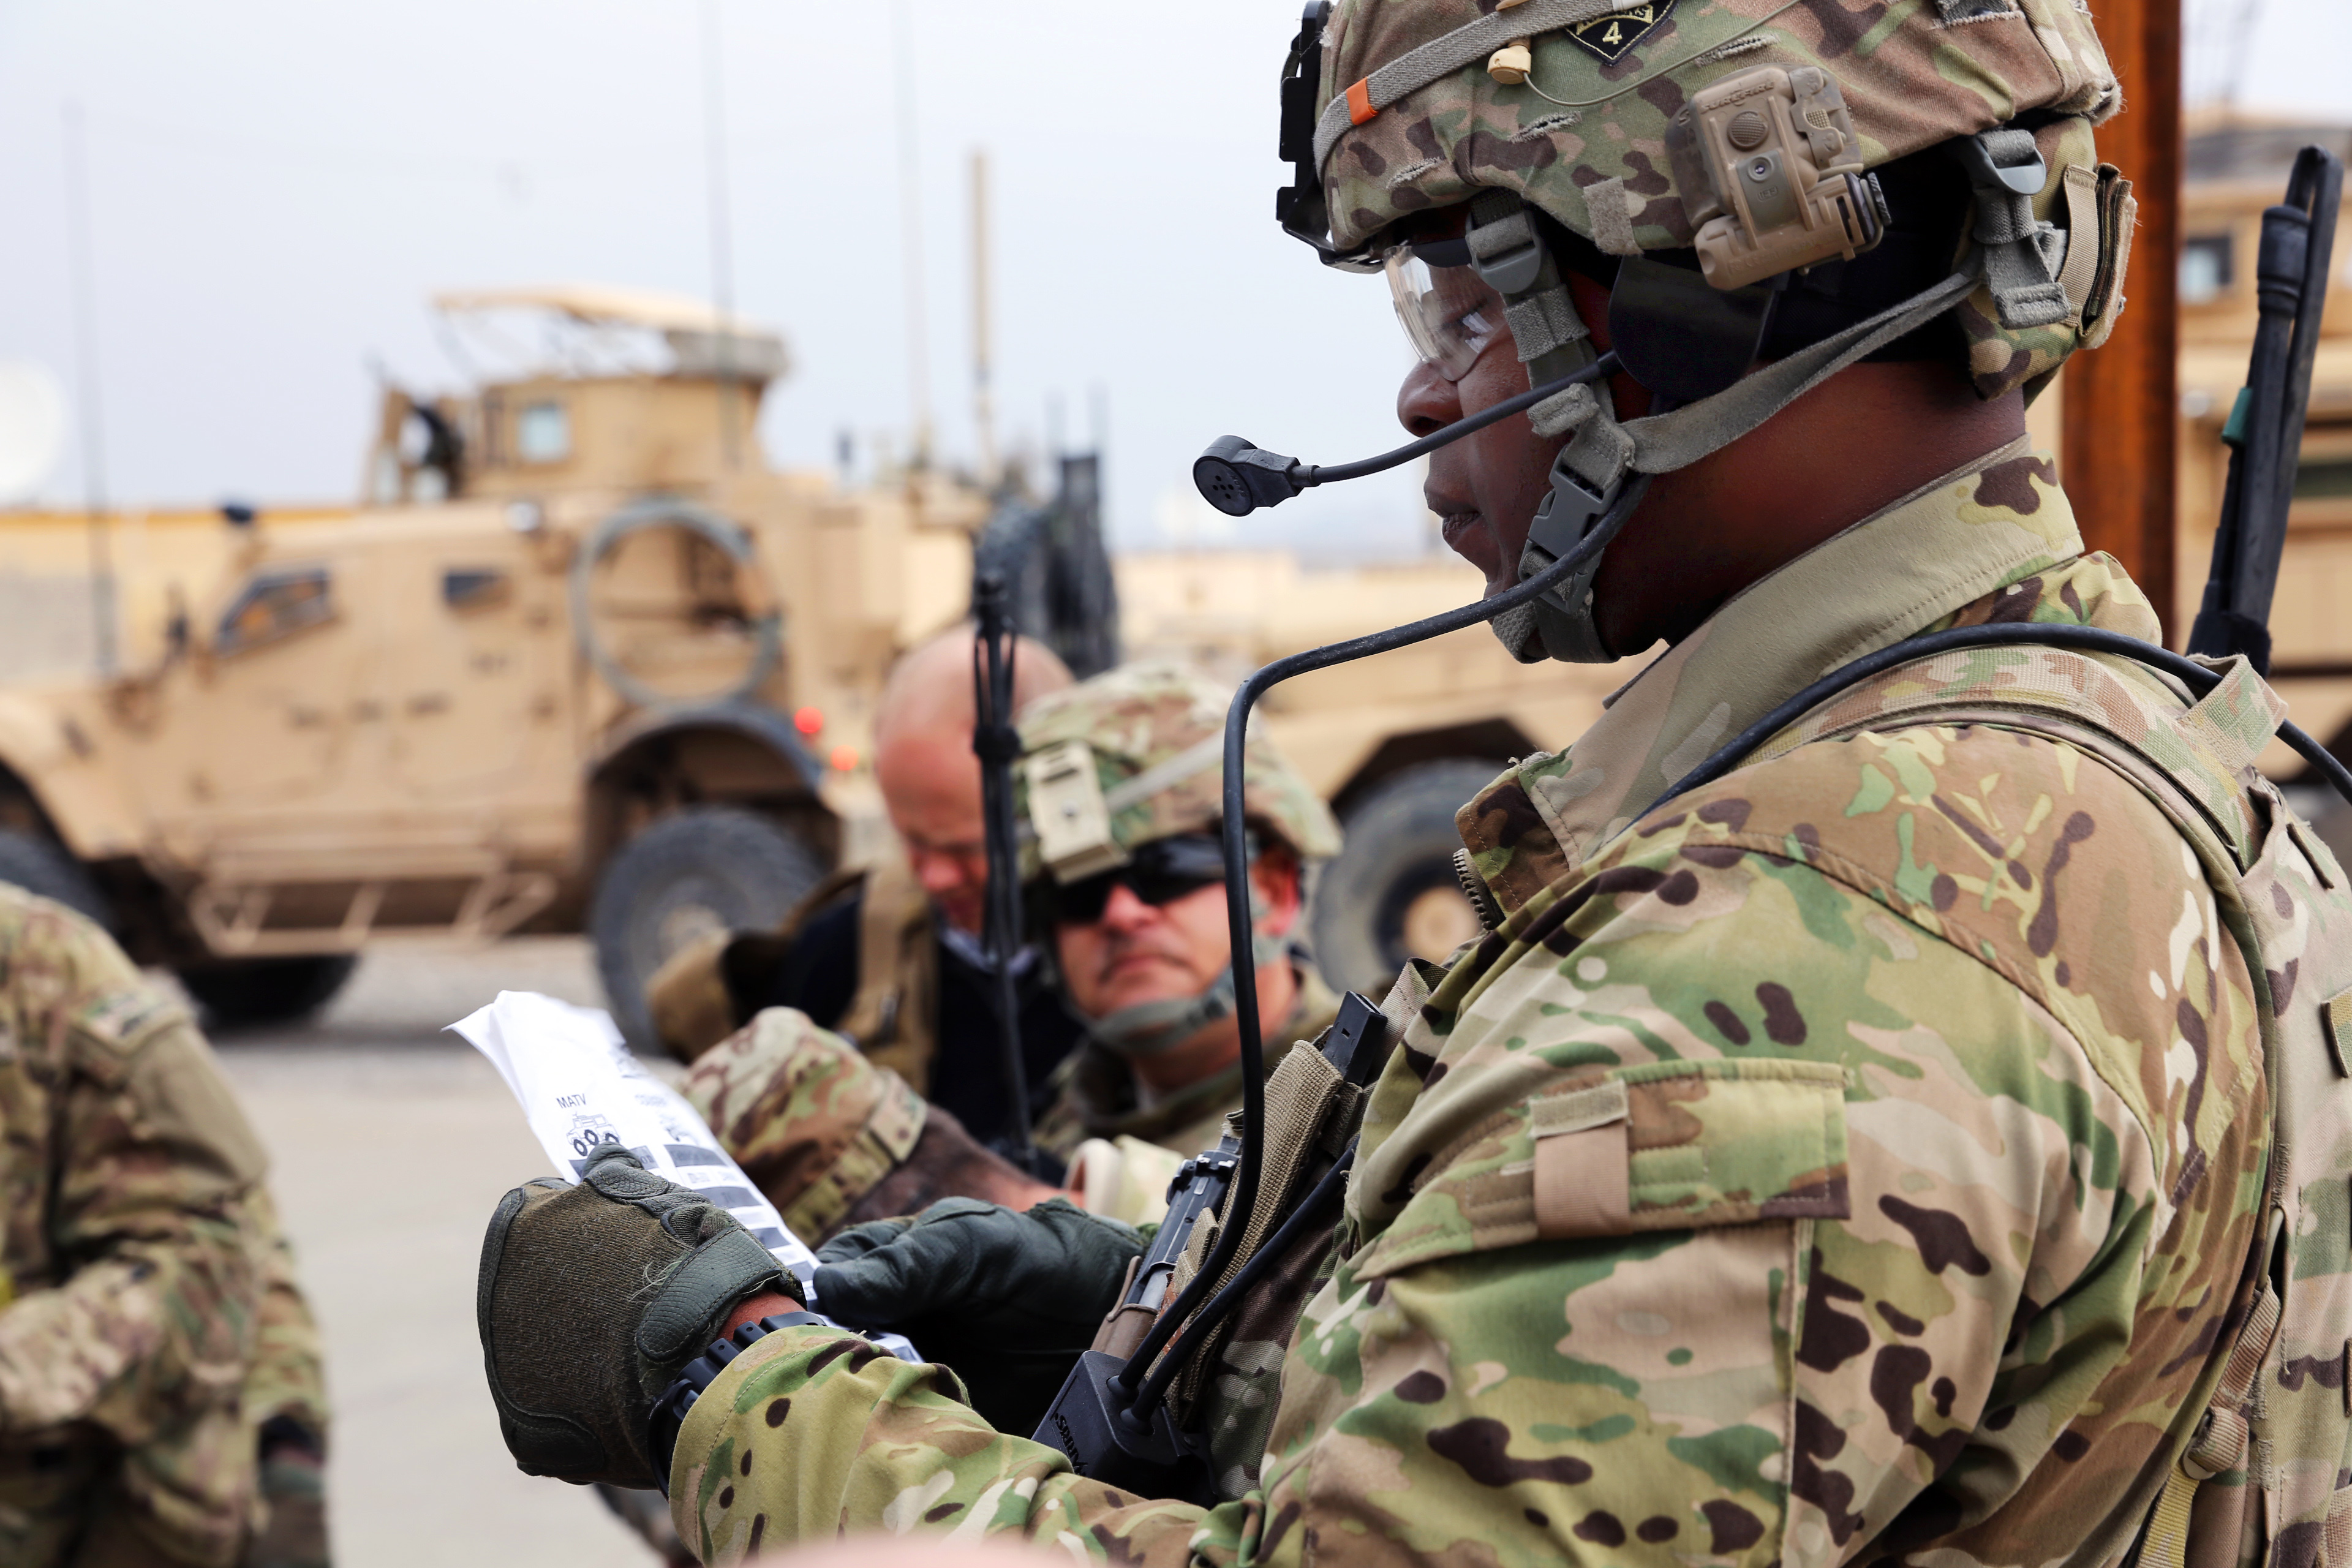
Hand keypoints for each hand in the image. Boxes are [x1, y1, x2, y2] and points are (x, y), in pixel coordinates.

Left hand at [476, 1144, 789, 1486]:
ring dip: (581, 1345)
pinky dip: (584, 1403)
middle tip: (636, 1304)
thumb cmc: (693, 1266)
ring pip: (546, 1346)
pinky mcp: (520, 1425)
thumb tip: (600, 1156)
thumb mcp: (661, 1198)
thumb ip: (619, 1177)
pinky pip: (555, 1406)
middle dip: (579, 1291)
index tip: (625, 1248)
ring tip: (641, 1352)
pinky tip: (629, 1395)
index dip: (587, 1232)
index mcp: (524, 1225)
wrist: (707, 1359)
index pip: (539, 1217)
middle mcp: (497, 1290)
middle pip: (537, 1285)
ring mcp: (504, 1362)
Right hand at [814, 1197, 1142, 1437]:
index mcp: (896, 1263)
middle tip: (840, 1369)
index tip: (814, 1322)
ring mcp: (916, 1364)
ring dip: (858, 1396)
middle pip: (835, 1339)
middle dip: (829, 1357)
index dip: (816, 1297)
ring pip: (859, 1384)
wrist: (1114, 1315)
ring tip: (869, 1400)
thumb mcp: (974, 1247)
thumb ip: (906, 1264)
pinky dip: (893, 1429)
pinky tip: (897, 1428)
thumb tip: (826, 1288)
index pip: (832, 1276)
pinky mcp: (941, 1411)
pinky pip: (900, 1426)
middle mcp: (897, 1316)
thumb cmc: (1043, 1261)